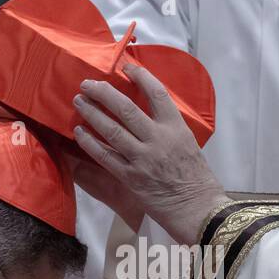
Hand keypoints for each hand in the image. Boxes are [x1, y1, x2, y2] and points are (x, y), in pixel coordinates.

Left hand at [71, 65, 227, 244]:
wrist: (199, 210)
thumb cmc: (197, 179)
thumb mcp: (189, 145)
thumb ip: (169, 129)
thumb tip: (149, 116)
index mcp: (176, 128)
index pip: (156, 93)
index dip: (140, 76)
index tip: (126, 67)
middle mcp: (158, 139)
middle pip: (125, 108)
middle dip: (103, 92)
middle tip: (87, 83)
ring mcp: (142, 159)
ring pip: (111, 130)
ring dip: (92, 113)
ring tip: (79, 101)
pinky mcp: (131, 178)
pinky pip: (105, 157)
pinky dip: (90, 143)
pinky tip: (80, 133)